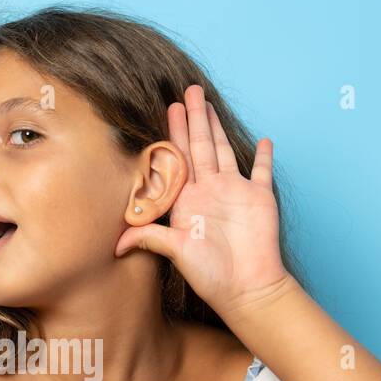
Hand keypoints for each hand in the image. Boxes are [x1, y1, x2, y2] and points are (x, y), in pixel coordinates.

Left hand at [114, 84, 292, 317]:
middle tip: (187, 91)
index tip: (167, 110)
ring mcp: (235, 192)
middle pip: (199, 146)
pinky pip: (262, 171)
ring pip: (224, 150)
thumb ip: (151, 239)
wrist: (247, 289)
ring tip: (209, 103)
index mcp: (188, 200)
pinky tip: (265, 140)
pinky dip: (263, 156)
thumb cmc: (211, 275)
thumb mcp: (177, 252)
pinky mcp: (259, 198)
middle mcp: (210, 191)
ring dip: (217, 127)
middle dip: (193, 119)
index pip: (178, 159)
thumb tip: (116, 245)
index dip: (173, 134)